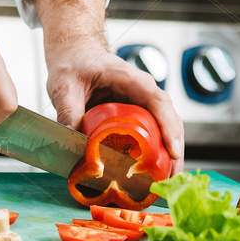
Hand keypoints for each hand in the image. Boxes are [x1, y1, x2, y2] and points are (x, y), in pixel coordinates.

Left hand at [44, 40, 185, 171]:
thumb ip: (68, 110)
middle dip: (174, 150)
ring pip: (165, 130)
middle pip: (169, 120)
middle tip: (170, 180)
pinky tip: (151, 175)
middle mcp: (143, 93)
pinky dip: (155, 154)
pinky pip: (152, 135)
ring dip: (168, 156)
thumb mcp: (65, 86)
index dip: (168, 127)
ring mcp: (142, 105)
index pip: (158, 102)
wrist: (75, 56)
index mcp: (131, 80)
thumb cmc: (74, 64)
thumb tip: (72, 140)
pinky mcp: (136, 117)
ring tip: (164, 184)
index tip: (172, 151)